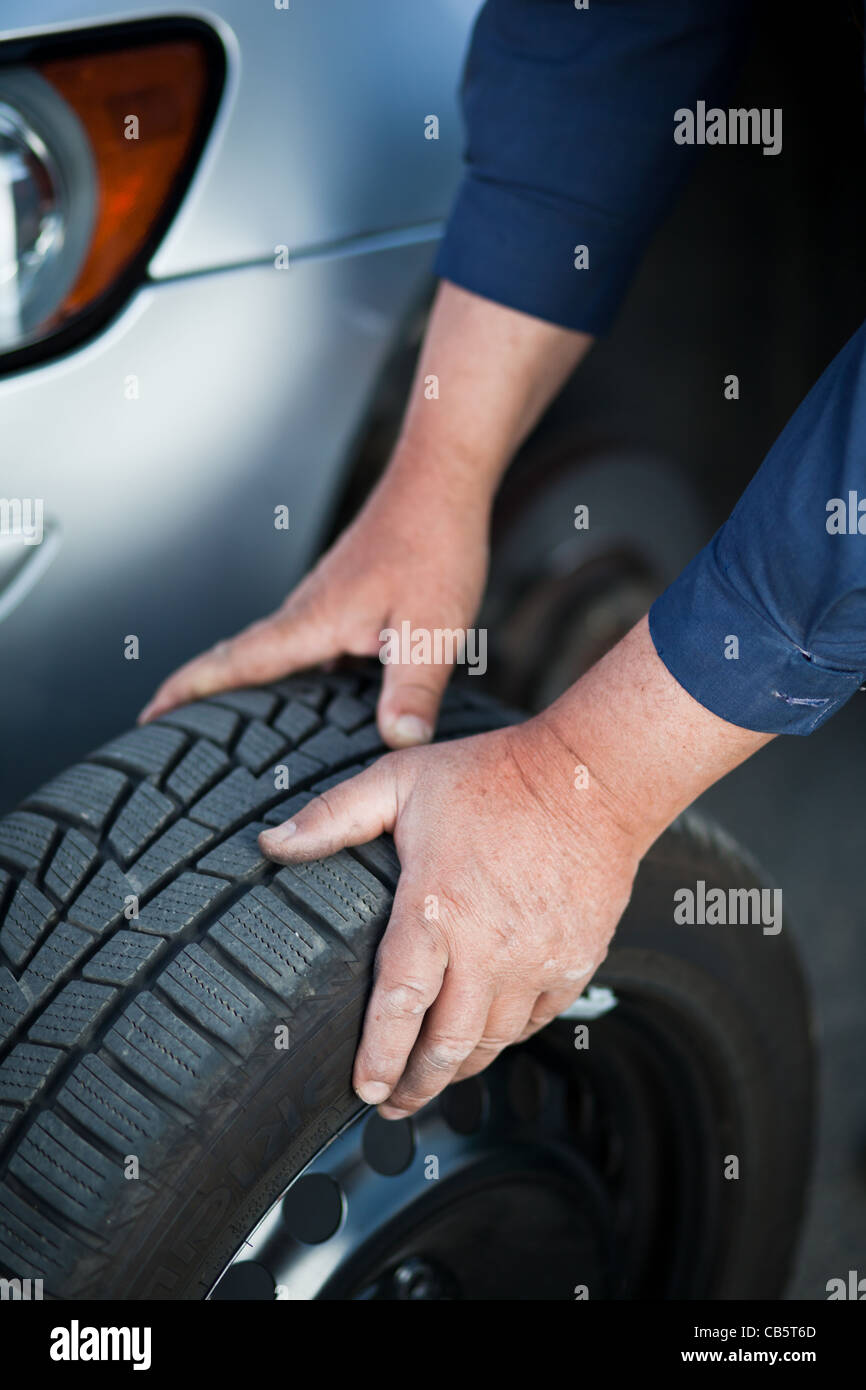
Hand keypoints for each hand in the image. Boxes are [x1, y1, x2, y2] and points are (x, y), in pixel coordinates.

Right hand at [138, 460, 488, 746]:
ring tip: (229, 724)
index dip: (187, 691)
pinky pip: (301, 643)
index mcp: (310, 622)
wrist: (440, 481)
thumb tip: (398, 743)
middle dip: (201, 693)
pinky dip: (288, 671)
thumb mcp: (431, 630)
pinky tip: (308, 694)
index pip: (232, 663)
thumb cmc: (433, 545)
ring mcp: (322, 603)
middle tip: (174, 735)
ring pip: (270, 651)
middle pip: (239, 659)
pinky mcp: (344, 598)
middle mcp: (305, 612)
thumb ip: (412, 690)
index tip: (149, 717)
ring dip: (243, 683)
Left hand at [258, 715, 640, 1118]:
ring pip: (490, 1042)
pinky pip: (533, 1022)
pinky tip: (484, 1035)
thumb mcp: (400, 780)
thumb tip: (270, 842)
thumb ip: (332, 816)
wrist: (591, 777)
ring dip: (457, 1069)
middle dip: (414, 1084)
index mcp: (437, 909)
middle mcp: (488, 948)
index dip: (378, 1057)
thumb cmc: (494, 775)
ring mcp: (536, 962)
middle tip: (391, 1103)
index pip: (399, 1006)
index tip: (363, 1089)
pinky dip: (504, 1037)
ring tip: (432, 1077)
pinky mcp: (574, 963)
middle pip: (446, 1046)